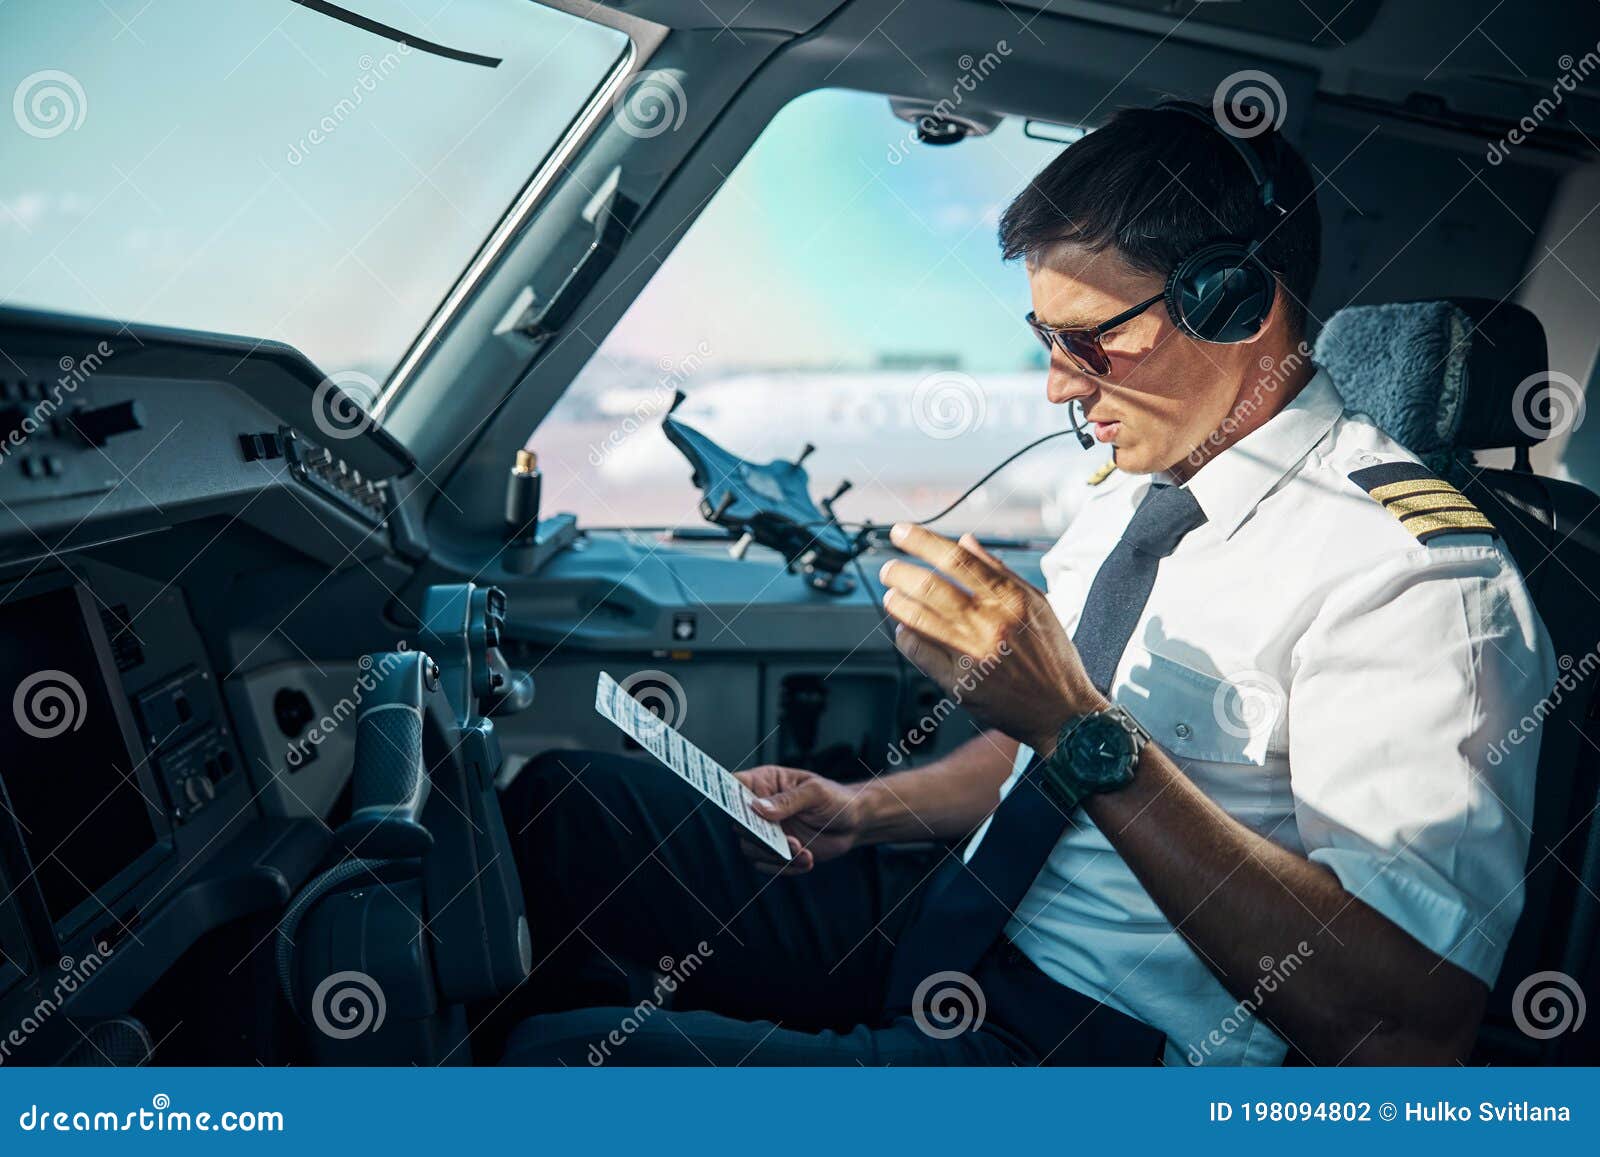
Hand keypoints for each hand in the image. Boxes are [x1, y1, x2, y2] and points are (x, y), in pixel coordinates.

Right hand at [733, 765, 866, 875]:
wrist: (853, 823)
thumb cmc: (834, 798)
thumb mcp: (815, 793)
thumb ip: (787, 800)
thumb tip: (757, 809)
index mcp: (765, 782)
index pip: (734, 785)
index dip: (725, 794)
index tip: (734, 809)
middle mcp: (760, 807)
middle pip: (739, 823)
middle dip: (761, 837)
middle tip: (791, 842)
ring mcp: (767, 830)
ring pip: (751, 848)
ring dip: (776, 856)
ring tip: (804, 853)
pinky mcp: (776, 851)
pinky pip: (768, 865)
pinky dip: (787, 867)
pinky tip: (808, 861)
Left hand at [878, 523, 1106, 754]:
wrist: (1062, 711)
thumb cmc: (1051, 656)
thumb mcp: (1037, 604)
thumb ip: (999, 571)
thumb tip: (965, 541)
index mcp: (1011, 600)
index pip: (957, 560)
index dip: (922, 542)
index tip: (902, 532)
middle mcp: (991, 624)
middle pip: (931, 587)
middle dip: (901, 572)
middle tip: (889, 569)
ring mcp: (973, 655)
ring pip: (919, 619)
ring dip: (897, 602)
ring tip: (891, 595)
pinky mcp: (960, 684)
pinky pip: (921, 653)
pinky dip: (906, 636)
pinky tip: (905, 629)